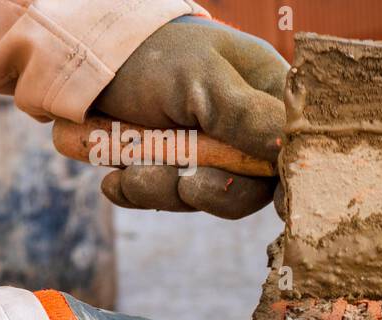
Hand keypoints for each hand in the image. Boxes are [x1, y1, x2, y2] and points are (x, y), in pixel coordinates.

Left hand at [90, 16, 286, 218]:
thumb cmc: (154, 52)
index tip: (279, 204)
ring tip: (128, 173)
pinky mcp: (175, 165)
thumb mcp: (203, 80)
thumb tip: (290, 152)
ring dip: (166, 189)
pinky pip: (170, 196)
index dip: (293, 180)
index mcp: (271, 97)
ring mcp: (212, 149)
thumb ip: (247, 116)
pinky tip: (116, 181)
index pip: (298, 148)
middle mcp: (248, 127)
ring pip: (208, 194)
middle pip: (255, 183)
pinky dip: (141, 192)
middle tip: (183, 184)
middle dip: (214, 189)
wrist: (82, 52)